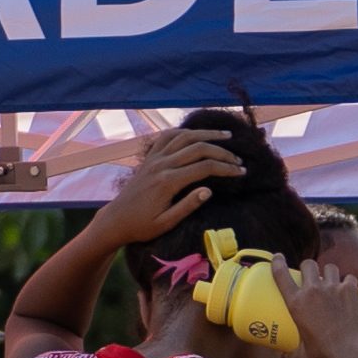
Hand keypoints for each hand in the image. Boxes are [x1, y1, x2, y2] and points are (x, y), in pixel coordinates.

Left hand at [84, 126, 245, 256]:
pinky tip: (196, 133)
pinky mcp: (149, 158)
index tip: (241, 171)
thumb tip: (209, 190)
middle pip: (197, 148)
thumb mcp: (166, 223)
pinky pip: (167, 137)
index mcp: (168, 182)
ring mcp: (154, 158)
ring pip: (183, 136)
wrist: (115, 220)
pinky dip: (183, 132)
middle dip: (222, 150)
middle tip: (238, 158)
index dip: (226, 167)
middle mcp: (161, 165)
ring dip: (206, 134)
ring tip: (225, 136)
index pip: (204, 167)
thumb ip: (188, 206)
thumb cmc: (142, 226)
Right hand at [275, 259, 357, 357]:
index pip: (281, 275)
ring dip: (328, 272)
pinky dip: (348, 282)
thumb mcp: (300, 357)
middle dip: (308, 267)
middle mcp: (313, 290)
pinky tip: (348, 289)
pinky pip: (349, 277)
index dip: (278, 262)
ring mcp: (333, 287)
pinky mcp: (350, 289)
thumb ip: (289, 356)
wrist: (350, 351)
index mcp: (296, 302)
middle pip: (308, 264)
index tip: (278, 257)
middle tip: (311, 277)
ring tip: (331, 282)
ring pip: (329, 267)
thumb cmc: (323, 354)